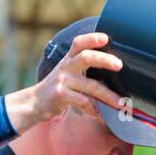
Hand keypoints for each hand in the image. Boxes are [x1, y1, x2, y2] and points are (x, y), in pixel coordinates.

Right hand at [7, 31, 127, 130]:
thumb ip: (84, 68)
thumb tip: (113, 68)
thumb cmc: (58, 88)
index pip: (79, 43)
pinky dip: (95, 110)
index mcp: (69, 59)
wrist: (34, 103)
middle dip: (104, 60)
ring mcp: (62, 81)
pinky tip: (102, 116)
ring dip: (109, 96)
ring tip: (121, 103)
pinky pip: (83, 102)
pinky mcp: (60, 95)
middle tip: (119, 65)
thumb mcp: (68, 73)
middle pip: (86, 57)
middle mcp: (66, 67)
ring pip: (91, 86)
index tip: (106, 38)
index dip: (92, 38)